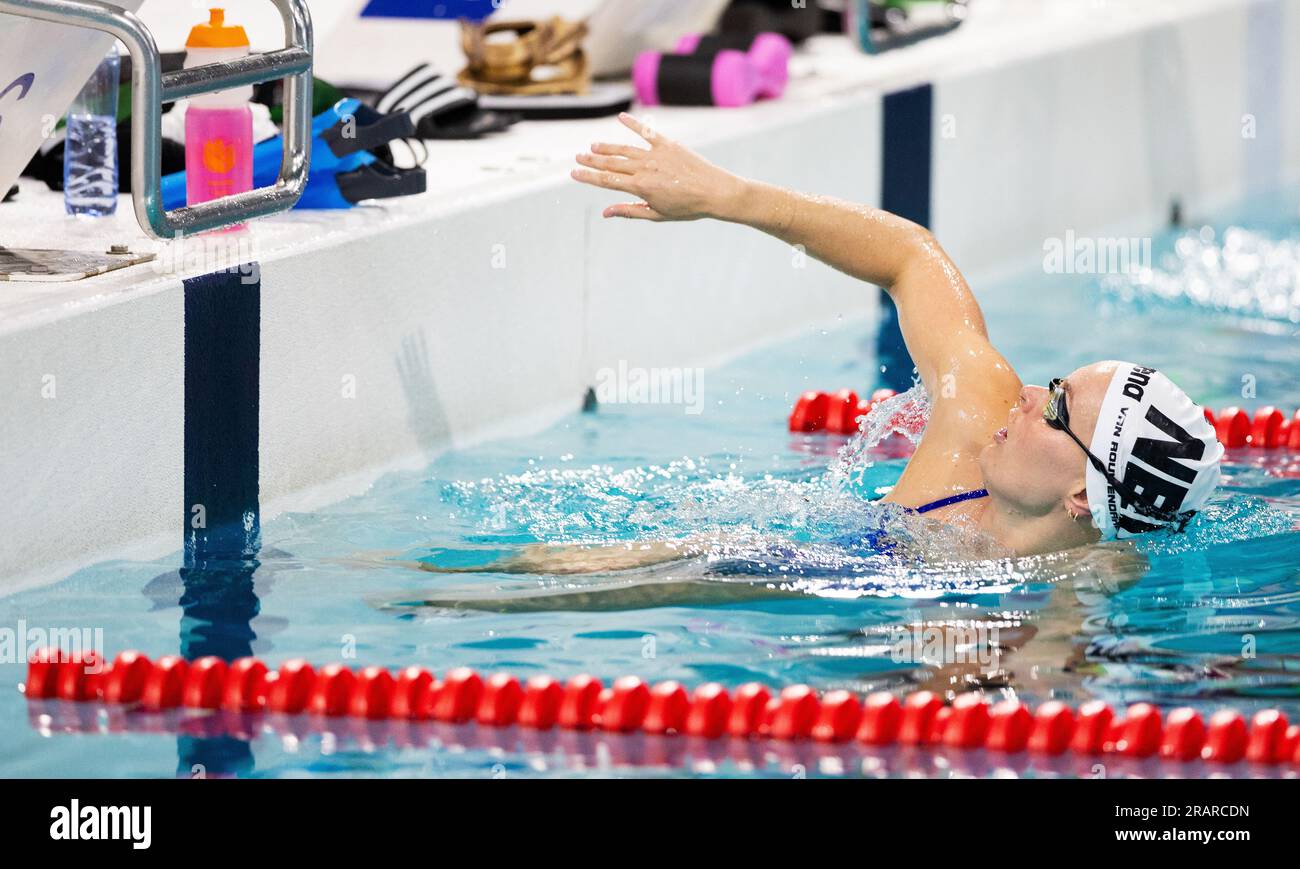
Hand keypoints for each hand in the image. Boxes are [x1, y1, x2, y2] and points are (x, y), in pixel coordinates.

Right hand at [571, 113, 745, 220]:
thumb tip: (605, 212)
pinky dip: (633, 124)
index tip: (574, 172)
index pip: (607, 180)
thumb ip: (629, 211)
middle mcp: (645, 168)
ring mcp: (656, 154)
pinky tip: (621, 117)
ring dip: (607, 147)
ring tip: (592, 146)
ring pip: (625, 148)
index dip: (589, 176)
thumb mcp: (656, 215)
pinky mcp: (668, 144)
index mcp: (640, 187)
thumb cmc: (687, 208)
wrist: (715, 192)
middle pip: (611, 162)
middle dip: (592, 160)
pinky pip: (647, 132)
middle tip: (577, 156)